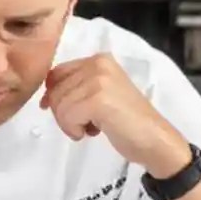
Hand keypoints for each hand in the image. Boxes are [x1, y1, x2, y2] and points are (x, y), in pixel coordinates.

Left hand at [40, 53, 191, 177]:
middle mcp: (98, 64)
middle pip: (55, 90)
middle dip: (62, 113)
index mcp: (99, 60)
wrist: (154, 139)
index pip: (57, 73)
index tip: (58, 112)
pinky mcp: (98, 99)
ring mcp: (99, 80)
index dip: (52, 94)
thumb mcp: (101, 95)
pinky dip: (74, 130)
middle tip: (82, 125)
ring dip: (69, 124)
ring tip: (89, 129)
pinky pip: (68, 116)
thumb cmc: (127, 122)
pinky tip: (91, 133)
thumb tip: (46, 97)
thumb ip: (78, 88)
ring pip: (59, 105)